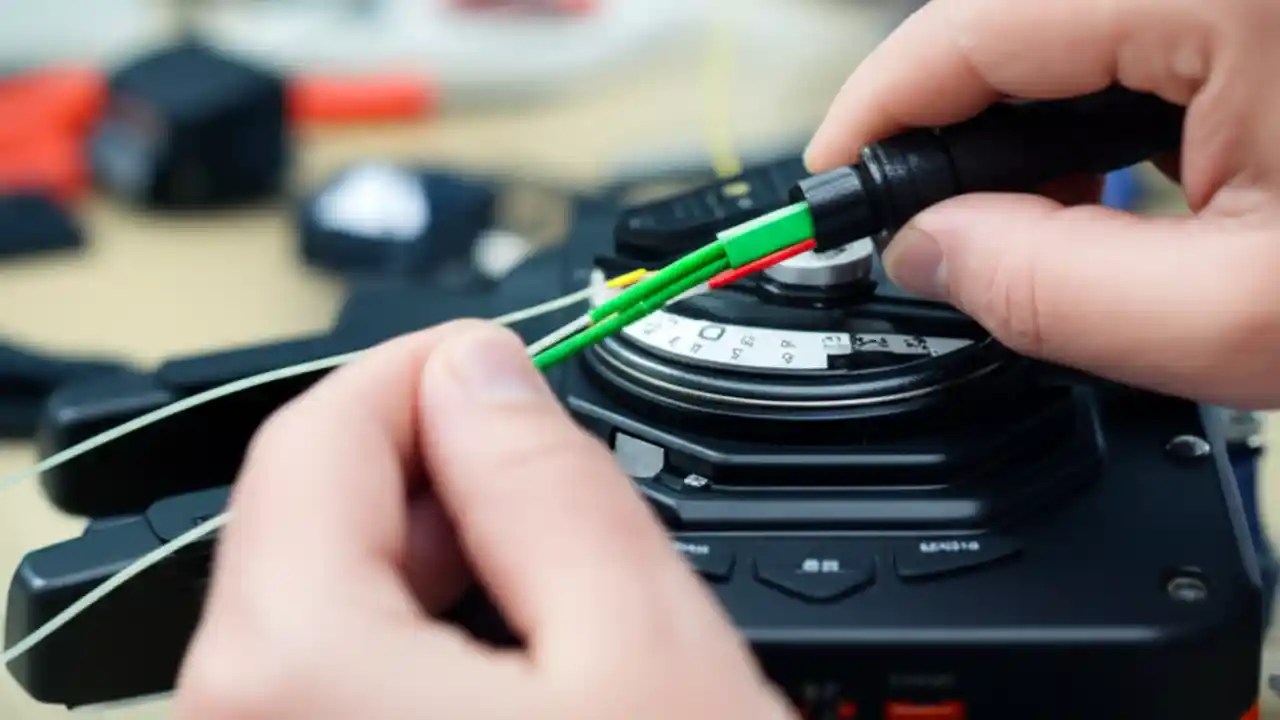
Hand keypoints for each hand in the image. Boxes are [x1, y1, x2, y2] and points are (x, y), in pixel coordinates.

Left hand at [172, 321, 793, 718]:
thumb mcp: (639, 646)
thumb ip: (548, 481)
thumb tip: (485, 369)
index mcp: (293, 664)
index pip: (320, 425)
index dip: (429, 364)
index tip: (517, 361)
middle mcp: (238, 719)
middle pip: (312, 508)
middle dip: (443, 470)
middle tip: (564, 495)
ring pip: (333, 590)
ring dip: (444, 555)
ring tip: (560, 601)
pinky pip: (340, 669)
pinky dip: (426, 634)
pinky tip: (518, 671)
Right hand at [806, 0, 1279, 408]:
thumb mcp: (1231, 316)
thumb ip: (1048, 288)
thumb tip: (925, 251)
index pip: (977, 22)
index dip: (876, 109)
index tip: (832, 181)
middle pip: (1010, 20)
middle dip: (949, 127)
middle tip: (925, 227)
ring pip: (1058, 26)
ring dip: (1021, 119)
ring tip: (1029, 217)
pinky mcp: (1248, 6)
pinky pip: (1124, 27)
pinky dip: (1088, 101)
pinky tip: (1104, 173)